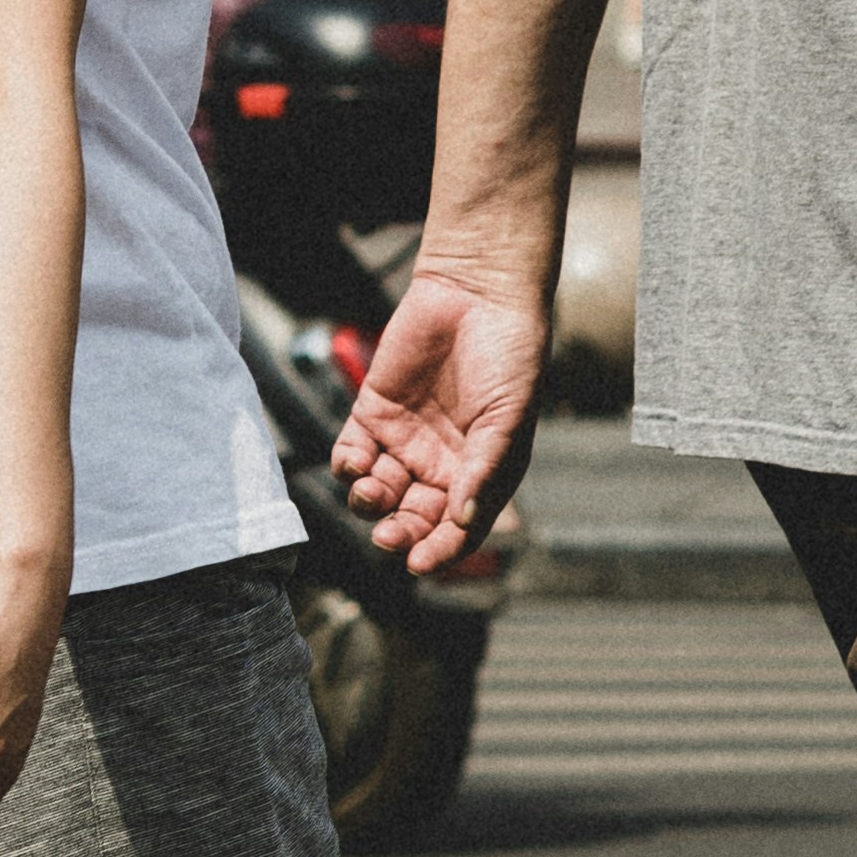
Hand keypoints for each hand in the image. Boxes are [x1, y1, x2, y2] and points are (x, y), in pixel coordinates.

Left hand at [330, 262, 543, 569]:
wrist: (478, 294)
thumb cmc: (509, 356)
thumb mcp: (508, 419)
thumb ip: (484, 471)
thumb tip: (463, 520)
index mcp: (479, 475)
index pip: (456, 529)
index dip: (440, 551)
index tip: (420, 563)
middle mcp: (440, 465)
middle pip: (413, 517)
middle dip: (399, 533)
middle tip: (389, 537)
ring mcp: (405, 440)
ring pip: (378, 492)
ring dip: (369, 503)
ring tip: (370, 492)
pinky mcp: (374, 412)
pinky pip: (352, 452)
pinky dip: (346, 466)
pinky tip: (352, 465)